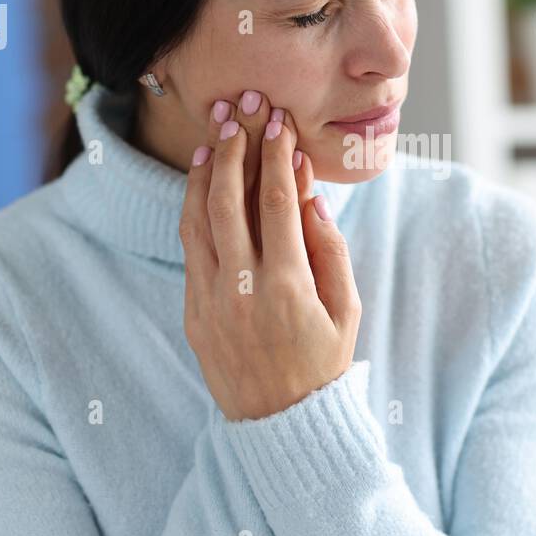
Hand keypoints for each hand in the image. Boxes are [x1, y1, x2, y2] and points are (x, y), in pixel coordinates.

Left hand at [179, 92, 361, 421]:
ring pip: (197, 217)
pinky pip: (189, 246)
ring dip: (204, 170)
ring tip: (214, 134)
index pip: (278, 202)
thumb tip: (309, 195)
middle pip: (228, 199)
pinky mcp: (192, 310)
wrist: (281, 425)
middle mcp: (241, 288)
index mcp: (288, 286)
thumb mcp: (346, 309)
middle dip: (234, 147)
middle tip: (241, 110)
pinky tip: (200, 180)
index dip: (276, 156)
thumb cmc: (323, 364)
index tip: (278, 122)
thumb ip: (329, 249)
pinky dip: (192, 207)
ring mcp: (210, 299)